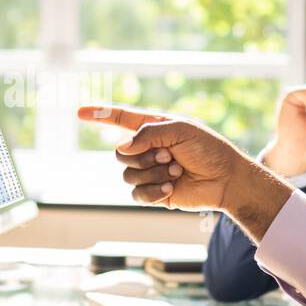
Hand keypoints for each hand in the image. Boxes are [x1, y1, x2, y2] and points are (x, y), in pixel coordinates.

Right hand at [76, 106, 246, 210]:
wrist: (226, 180)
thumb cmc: (209, 149)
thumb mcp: (180, 129)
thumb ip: (148, 133)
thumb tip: (122, 148)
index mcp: (154, 128)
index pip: (121, 119)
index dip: (100, 115)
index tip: (79, 112)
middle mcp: (148, 149)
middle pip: (120, 153)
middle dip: (143, 156)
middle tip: (169, 156)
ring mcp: (149, 172)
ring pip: (127, 175)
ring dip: (153, 174)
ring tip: (176, 172)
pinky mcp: (154, 193)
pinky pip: (137, 194)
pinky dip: (153, 191)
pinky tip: (171, 188)